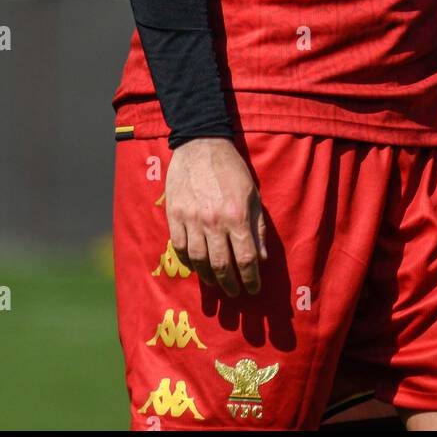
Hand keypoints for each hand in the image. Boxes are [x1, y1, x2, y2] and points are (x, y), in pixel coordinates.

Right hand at [165, 138, 267, 296]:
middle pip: (221, 265)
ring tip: (216, 283)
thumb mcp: (253, 194)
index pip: (245, 258)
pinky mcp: (174, 214)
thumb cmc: (231, 169)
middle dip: (230, 284)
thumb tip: (262, 258)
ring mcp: (191, 219)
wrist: (200, 144)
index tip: (253, 290)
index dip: (250, 279)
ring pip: (199, 260)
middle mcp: (214, 221)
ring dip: (208, 277)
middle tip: (234, 293)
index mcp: (237, 215)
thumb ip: (258, 227)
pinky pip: (180, 247)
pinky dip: (188, 261)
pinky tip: (196, 265)